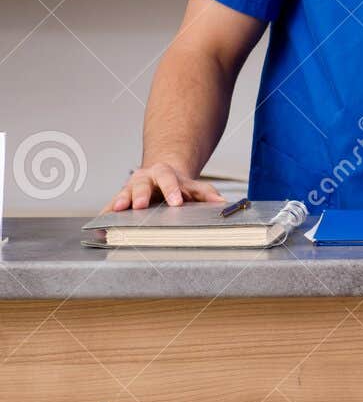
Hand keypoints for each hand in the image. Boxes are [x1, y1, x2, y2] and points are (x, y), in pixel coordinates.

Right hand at [103, 162, 223, 211]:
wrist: (161, 176)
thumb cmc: (178, 185)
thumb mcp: (194, 186)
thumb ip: (207, 193)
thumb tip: (222, 203)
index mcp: (164, 174)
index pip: (169, 180)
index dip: (172, 190)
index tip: (176, 202)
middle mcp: (144, 179)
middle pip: (141, 184)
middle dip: (140, 195)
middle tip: (139, 206)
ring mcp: (130, 189)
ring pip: (123, 194)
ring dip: (119, 203)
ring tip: (117, 212)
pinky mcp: (119, 201)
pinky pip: (110, 208)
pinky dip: (105, 216)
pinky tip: (101, 227)